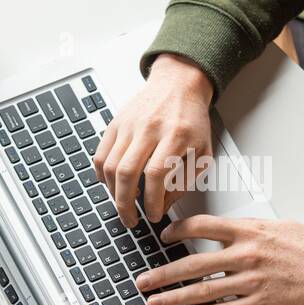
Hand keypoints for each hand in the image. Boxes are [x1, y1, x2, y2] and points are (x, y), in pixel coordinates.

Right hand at [94, 53, 213, 226]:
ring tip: (123, 204)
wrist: (178, 84)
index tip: (153, 215)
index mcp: (176, 135)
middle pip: (127, 172)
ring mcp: (129, 124)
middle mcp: (149, 128)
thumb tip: (164, 205)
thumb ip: (187, 180)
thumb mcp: (203, 151)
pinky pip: (100, 154)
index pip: (157, 174)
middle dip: (126, 204)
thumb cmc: (192, 120)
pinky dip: (101, 175)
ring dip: (113, 192)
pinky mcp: (115, 123)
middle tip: (131, 220)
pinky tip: (111, 186)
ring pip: (110, 165)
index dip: (153, 200)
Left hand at [134, 215, 303, 304]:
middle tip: (142, 280)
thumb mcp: (280, 226)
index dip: (177, 231)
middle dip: (162, 273)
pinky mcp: (259, 304)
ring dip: (173, 297)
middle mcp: (245, 254)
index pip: (201, 226)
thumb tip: (229, 231)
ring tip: (154, 302)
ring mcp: (250, 281)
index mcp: (249, 230)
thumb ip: (251, 228)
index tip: (164, 237)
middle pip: (191, 263)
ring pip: (201, 290)